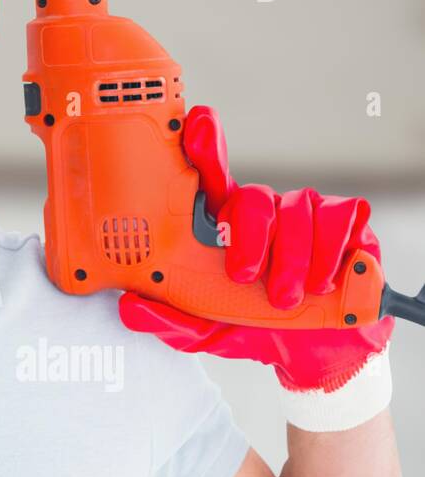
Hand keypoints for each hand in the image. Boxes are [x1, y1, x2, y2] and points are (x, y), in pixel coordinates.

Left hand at [118, 106, 391, 397]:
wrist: (320, 353)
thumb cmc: (258, 330)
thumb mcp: (210, 333)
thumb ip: (173, 322)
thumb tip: (129, 307)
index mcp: (225, 226)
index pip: (210, 177)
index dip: (204, 146)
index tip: (195, 124)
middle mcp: (263, 210)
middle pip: (252, 198)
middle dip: (249, 240)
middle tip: (245, 278)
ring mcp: (304, 212)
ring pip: (295, 210)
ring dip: (292, 260)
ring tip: (289, 298)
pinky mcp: (347, 222)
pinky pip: (339, 216)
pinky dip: (330, 252)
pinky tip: (324, 281)